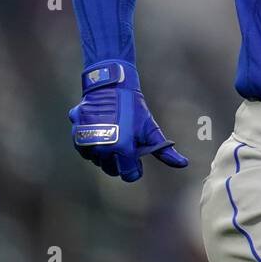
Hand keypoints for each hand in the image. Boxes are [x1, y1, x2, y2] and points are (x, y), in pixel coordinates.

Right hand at [68, 60, 187, 181]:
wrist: (110, 87)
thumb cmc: (134, 109)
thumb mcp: (151, 129)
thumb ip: (165, 150)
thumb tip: (183, 164)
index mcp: (123, 148)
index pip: (129, 175)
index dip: (135, 168)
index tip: (136, 158)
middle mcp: (103, 148)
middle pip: (112, 170)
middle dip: (120, 161)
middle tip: (125, 144)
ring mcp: (88, 143)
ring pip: (98, 161)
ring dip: (106, 154)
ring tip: (114, 135)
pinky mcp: (77, 137)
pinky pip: (86, 152)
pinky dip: (93, 147)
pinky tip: (102, 133)